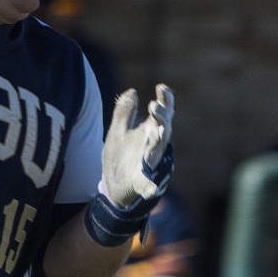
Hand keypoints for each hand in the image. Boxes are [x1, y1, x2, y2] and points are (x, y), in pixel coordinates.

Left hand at [84, 86, 175, 247]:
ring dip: (158, 140)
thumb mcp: (118, 131)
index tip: (162, 87)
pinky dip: (149, 186)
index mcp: (148, 133)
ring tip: (156, 129)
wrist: (112, 186)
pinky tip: (151, 188)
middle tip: (154, 107)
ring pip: (157, 151)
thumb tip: (132, 91)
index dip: (165, 100)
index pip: (161, 114)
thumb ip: (124, 112)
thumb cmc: (120, 157)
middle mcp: (152, 147)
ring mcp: (147, 164)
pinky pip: (146, 185)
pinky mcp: (138, 182)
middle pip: (163, 129)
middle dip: (161, 118)